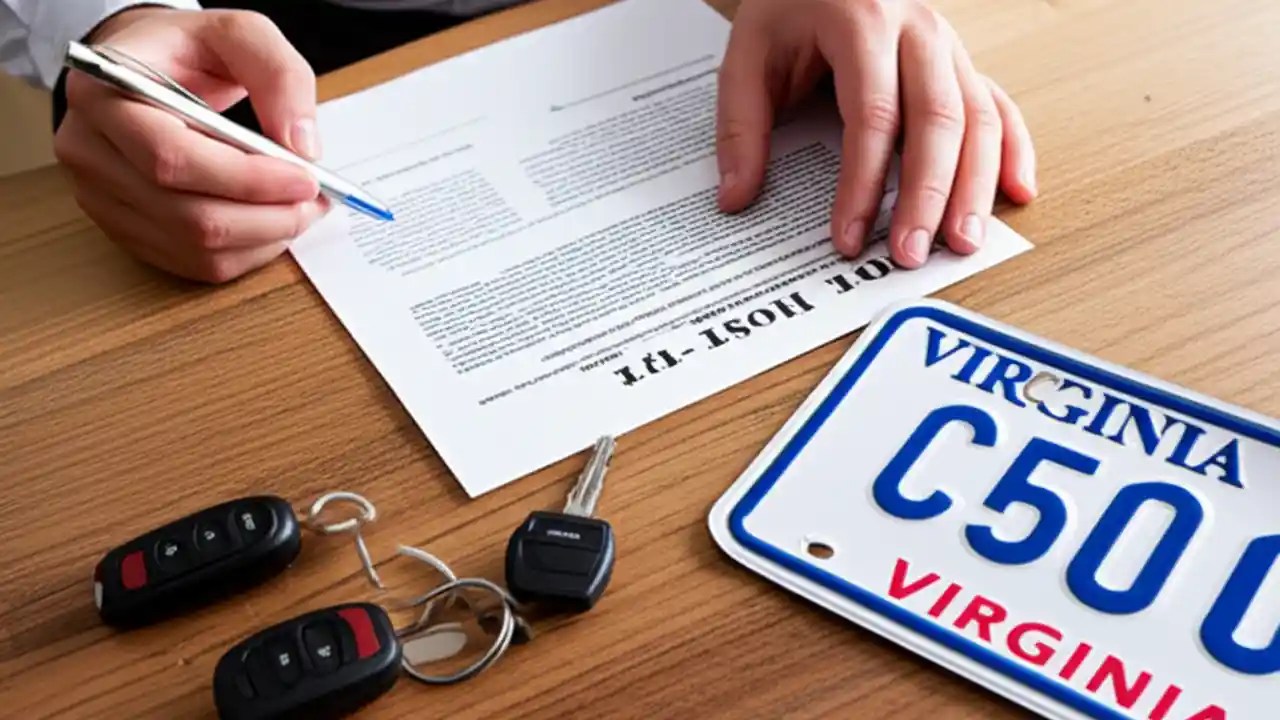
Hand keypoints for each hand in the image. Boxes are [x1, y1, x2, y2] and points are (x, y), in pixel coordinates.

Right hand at [55, 7, 326, 282]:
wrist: (145, 68)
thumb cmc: (186, 49)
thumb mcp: (239, 35)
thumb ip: (279, 77)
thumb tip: (302, 146)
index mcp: (103, 94)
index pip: (174, 158)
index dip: (248, 179)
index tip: (305, 178)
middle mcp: (89, 151)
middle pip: (189, 216)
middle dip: (268, 216)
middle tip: (315, 200)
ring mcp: (100, 197)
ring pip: (196, 248)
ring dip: (264, 237)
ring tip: (299, 208)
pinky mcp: (124, 228)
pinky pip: (194, 264)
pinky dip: (246, 252)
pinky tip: (269, 224)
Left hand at [716, 0, 1036, 268]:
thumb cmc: (790, 3)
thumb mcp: (748, 54)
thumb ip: (740, 126)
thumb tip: (737, 197)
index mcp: (863, 21)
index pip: (872, 116)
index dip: (862, 185)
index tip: (849, 237)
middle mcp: (918, 30)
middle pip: (937, 121)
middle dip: (927, 195)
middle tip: (912, 253)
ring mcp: (948, 45)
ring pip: (978, 118)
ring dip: (974, 186)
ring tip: (961, 242)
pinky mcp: (962, 61)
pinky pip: (999, 105)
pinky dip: (1013, 150)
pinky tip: (1016, 192)